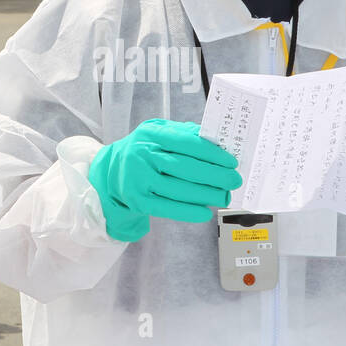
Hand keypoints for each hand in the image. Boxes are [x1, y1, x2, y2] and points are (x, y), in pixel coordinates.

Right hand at [88, 119, 241, 241]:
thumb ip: (184, 133)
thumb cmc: (143, 151)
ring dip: (206, 195)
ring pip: (179, 189)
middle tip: (234, 181)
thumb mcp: (158, 133)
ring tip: (224, 197)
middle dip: (215, 176)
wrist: (111, 171)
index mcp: (151, 134)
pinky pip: (167, 208)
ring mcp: (139, 178)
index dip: (212, 153)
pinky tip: (204, 212)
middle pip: (185, 167)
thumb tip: (216, 142)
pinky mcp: (137, 200)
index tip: (230, 162)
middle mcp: (143, 155)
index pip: (187, 142)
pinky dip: (188, 212)